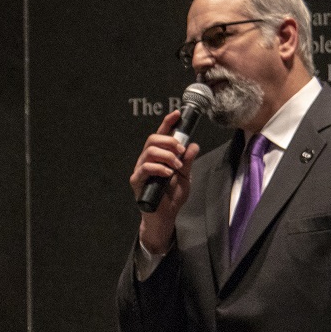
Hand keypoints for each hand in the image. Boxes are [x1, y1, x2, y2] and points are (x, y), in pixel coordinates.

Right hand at [130, 111, 200, 253]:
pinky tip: (168, 173)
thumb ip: (188, 162)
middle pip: (153, 139)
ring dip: (167, 155)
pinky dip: (159, 168)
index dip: (167, 123)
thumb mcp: (186, 177)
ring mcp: (141, 170)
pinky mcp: (137, 181)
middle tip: (181, 151)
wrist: (166, 217)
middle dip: (169, 141)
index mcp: (159, 157)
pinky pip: (146, 168)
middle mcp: (147, 160)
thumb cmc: (172, 197)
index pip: (161, 135)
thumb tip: (193, 145)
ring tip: (177, 165)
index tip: (178, 114)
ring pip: (149, 151)